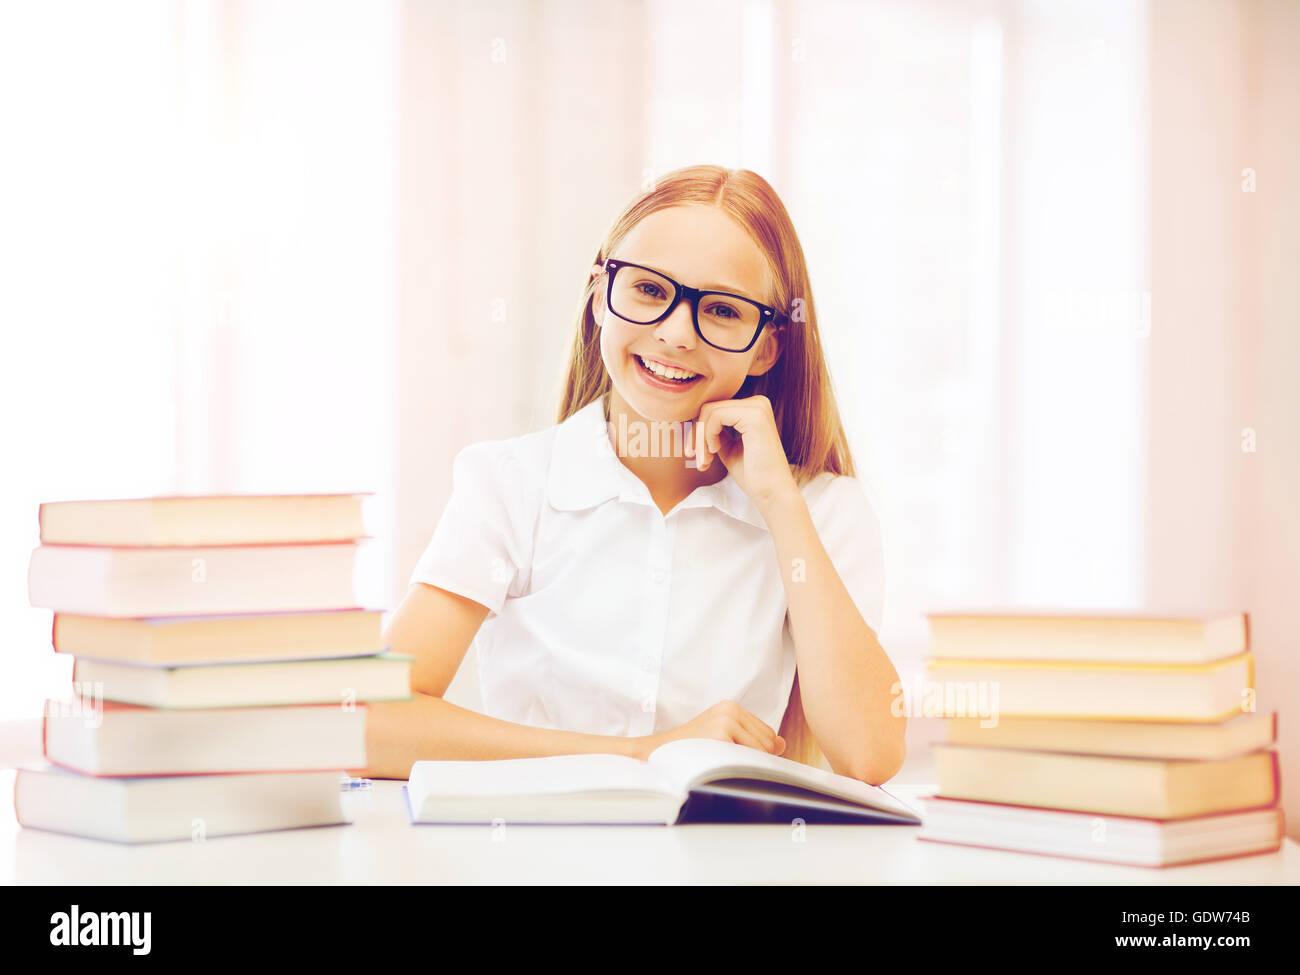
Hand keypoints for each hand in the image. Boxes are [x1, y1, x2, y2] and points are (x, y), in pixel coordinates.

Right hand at [631, 700, 785, 760]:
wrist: (659, 753)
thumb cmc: (692, 748)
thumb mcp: (723, 736)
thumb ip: (753, 738)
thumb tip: (781, 744)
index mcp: (730, 707)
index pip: (767, 734)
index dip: (757, 751)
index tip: (733, 755)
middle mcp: (729, 711)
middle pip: (767, 743)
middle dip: (753, 757)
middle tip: (723, 759)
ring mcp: (725, 723)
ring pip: (760, 753)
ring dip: (744, 764)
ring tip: (719, 760)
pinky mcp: (721, 737)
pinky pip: (747, 760)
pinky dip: (737, 768)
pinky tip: (717, 764)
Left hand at [690, 395, 798, 510]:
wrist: (772, 494)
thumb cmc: (752, 475)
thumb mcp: (727, 447)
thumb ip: (715, 432)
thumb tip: (694, 420)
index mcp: (753, 409)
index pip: (714, 408)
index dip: (698, 430)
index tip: (694, 453)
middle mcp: (758, 403)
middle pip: (709, 408)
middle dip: (696, 434)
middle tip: (694, 457)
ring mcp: (757, 407)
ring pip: (709, 411)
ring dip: (699, 438)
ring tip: (705, 460)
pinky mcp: (754, 416)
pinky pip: (715, 416)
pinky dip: (707, 435)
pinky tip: (714, 451)